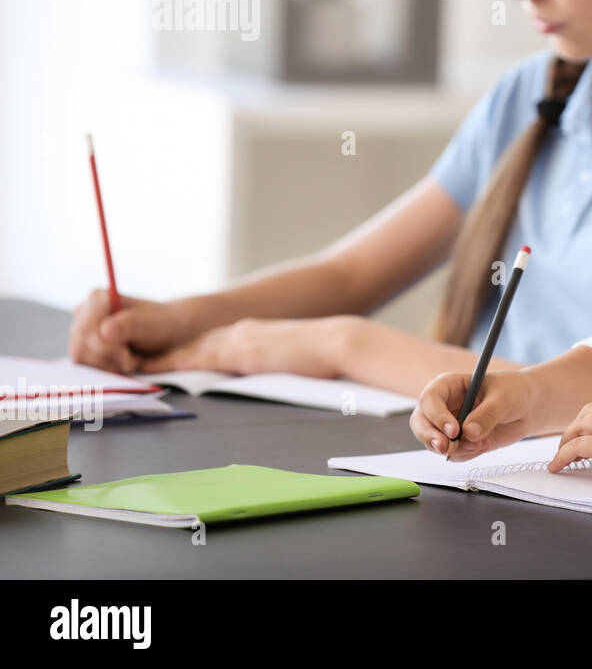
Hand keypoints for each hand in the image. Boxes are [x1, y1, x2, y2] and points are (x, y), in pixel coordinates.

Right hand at [68, 290, 189, 372]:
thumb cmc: (158, 325)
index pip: (85, 327)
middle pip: (81, 344)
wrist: (165, 335)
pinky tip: (122, 362)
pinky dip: (105, 368)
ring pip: (81, 356)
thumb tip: (105, 331)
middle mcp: (83, 313)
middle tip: (131, 356)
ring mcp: (80, 332)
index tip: (125, 351)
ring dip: (109, 363)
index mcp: (97, 298)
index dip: (102, 344)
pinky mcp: (82, 349)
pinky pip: (84, 366)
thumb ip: (128, 325)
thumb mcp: (149, 323)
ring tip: (130, 357)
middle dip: (108, 356)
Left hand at [133, 317, 351, 377]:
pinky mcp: (241, 352)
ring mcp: (239, 340)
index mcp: (253, 335)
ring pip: (189, 350)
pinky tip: (152, 370)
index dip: (184, 353)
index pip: (209, 345)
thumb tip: (268, 378)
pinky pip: (198, 359)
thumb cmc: (326, 355)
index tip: (162, 362)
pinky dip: (173, 364)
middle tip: (133, 364)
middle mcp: (241, 332)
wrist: (341, 341)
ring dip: (161, 359)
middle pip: (193, 345)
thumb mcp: (293, 358)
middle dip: (164, 355)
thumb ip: (273, 365)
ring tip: (131, 367)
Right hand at [410, 370, 541, 460]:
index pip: (430, 398)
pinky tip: (482, 446)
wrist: (528, 407)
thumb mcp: (504, 398)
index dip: (437, 415)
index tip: (454, 430)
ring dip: (452, 449)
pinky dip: (464, 455)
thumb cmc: (514, 391)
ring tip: (478, 444)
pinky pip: (452, 454)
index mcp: (450, 385)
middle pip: (421, 422)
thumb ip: (487, 414)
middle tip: (446, 447)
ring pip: (432, 441)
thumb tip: (469, 432)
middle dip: (430, 437)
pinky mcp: (460, 442)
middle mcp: (445, 405)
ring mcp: (450, 425)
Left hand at [548, 403, 591, 492]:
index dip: (589, 421)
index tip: (582, 433)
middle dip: (573, 428)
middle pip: (587, 413)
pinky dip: (562, 455)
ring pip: (578, 426)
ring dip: (565, 441)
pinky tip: (557, 466)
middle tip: (567, 445)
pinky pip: (576, 447)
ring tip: (559, 456)